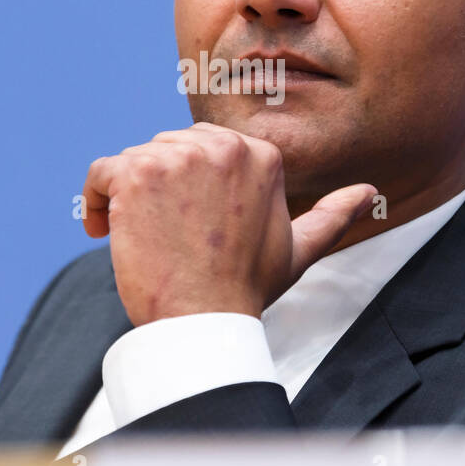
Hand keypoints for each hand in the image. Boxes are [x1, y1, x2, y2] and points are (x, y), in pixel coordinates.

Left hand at [82, 122, 377, 326]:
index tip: (185, 226)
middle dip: (158, 188)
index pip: (203, 149)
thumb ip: (332, 215)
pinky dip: (93, 200)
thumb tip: (371, 193)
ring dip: (125, 197)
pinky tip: (101, 231)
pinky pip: (101, 172)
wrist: (203, 320)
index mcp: (260, 154)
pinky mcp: (136, 173)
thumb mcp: (299, 250)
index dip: (188, 187)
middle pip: (168, 149)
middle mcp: (221, 146)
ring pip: (134, 160)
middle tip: (162, 237)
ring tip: (133, 237)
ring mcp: (177, 157)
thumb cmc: (247, 289)